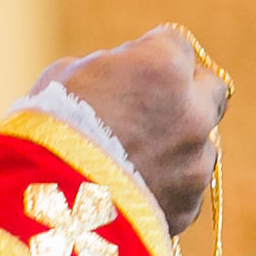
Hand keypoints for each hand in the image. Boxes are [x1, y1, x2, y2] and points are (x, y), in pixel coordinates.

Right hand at [47, 25, 228, 233]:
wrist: (44, 212)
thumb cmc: (44, 132)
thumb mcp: (66, 77)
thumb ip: (109, 69)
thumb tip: (121, 75)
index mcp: (163, 66)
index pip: (176, 44)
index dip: (150, 55)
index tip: (132, 68)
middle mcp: (192, 111)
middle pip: (210, 89)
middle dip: (187, 93)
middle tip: (155, 105)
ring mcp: (196, 163)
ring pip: (204, 143)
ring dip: (181, 144)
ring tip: (138, 159)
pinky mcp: (188, 207)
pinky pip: (187, 187)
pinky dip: (169, 186)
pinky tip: (135, 192)